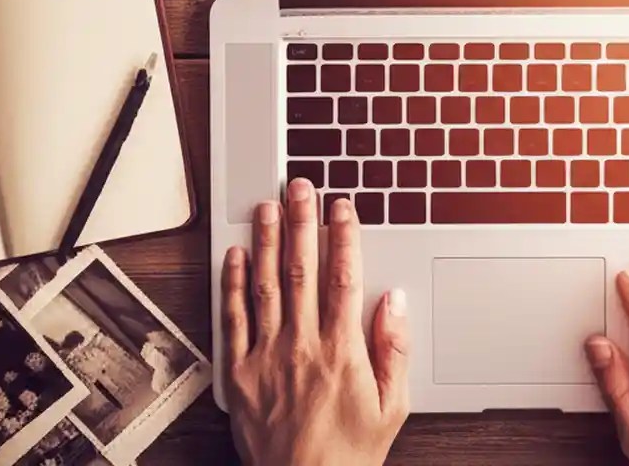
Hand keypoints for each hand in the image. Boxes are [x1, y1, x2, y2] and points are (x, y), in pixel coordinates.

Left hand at [221, 179, 409, 465]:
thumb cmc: (349, 454)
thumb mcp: (393, 405)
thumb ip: (394, 348)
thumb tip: (394, 301)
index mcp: (342, 349)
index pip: (343, 277)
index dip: (344, 236)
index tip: (343, 207)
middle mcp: (302, 345)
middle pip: (303, 269)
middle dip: (302, 222)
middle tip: (301, 188)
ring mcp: (267, 356)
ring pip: (266, 285)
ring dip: (268, 241)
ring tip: (268, 207)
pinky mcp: (240, 373)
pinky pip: (234, 319)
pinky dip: (233, 283)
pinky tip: (236, 255)